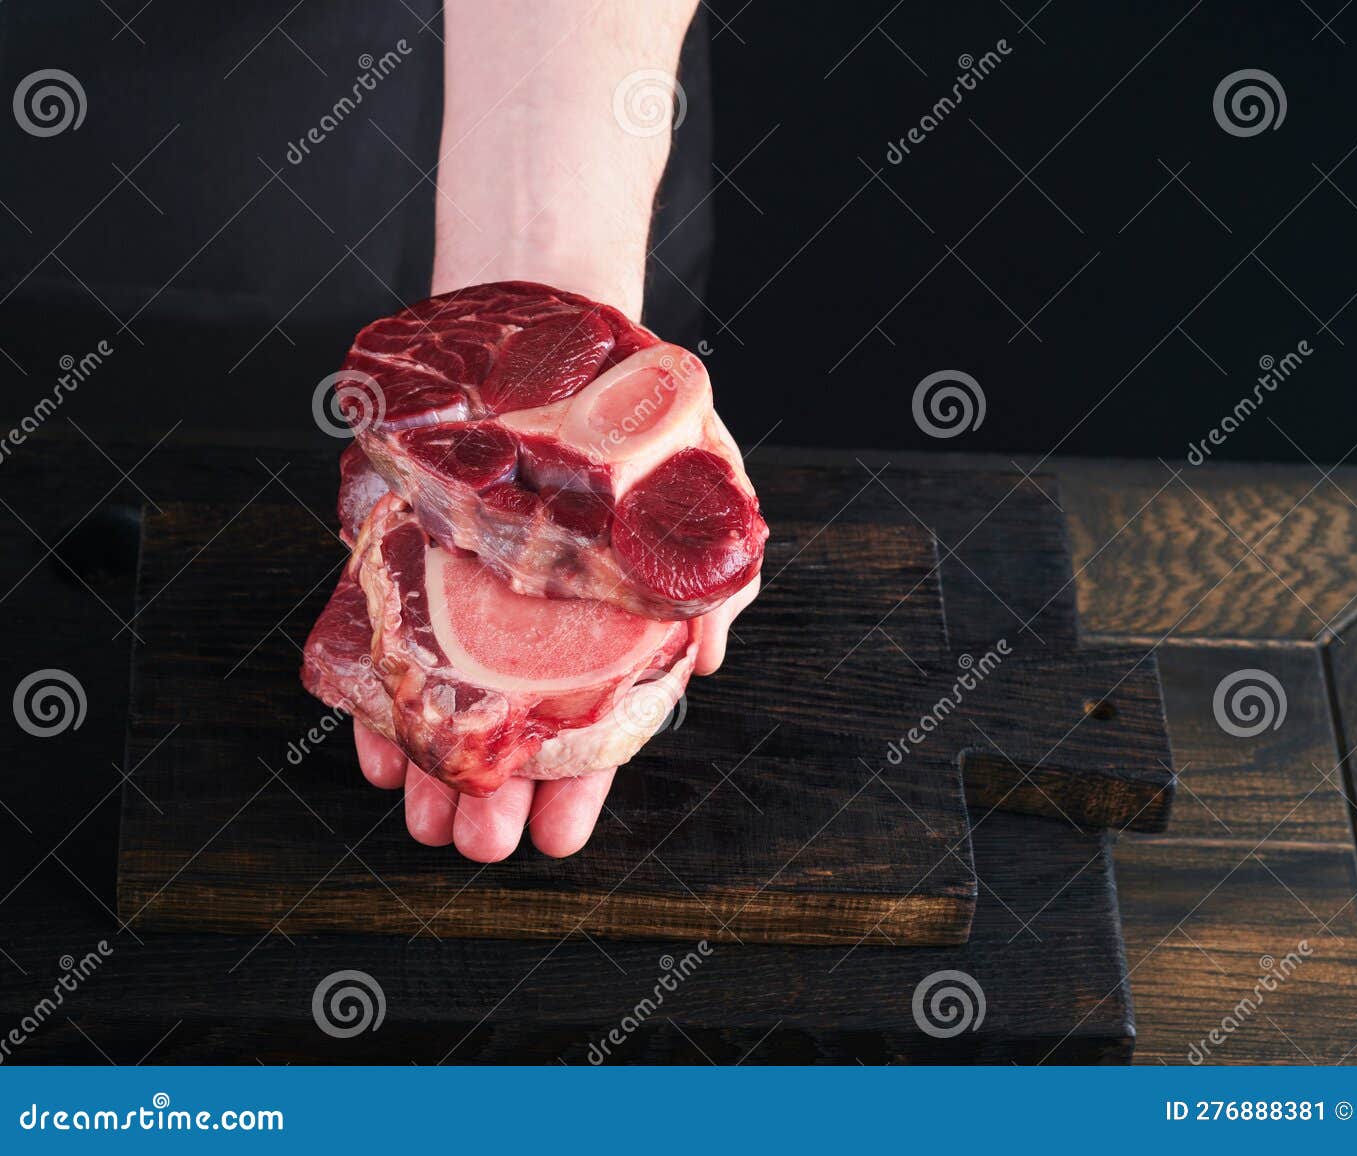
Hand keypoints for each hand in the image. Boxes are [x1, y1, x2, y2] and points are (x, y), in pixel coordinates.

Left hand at [352, 0, 707, 860]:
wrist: (548, 325)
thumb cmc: (631, 403)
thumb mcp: (698, 470)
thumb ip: (712, 566)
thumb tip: (703, 660)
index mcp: (602, 615)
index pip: (592, 719)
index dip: (580, 785)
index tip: (561, 840)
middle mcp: (533, 614)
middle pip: (512, 723)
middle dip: (498, 791)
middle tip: (480, 845)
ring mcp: (468, 590)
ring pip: (447, 695)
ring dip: (434, 762)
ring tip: (425, 818)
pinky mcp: (408, 555)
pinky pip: (386, 639)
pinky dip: (379, 695)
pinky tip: (372, 747)